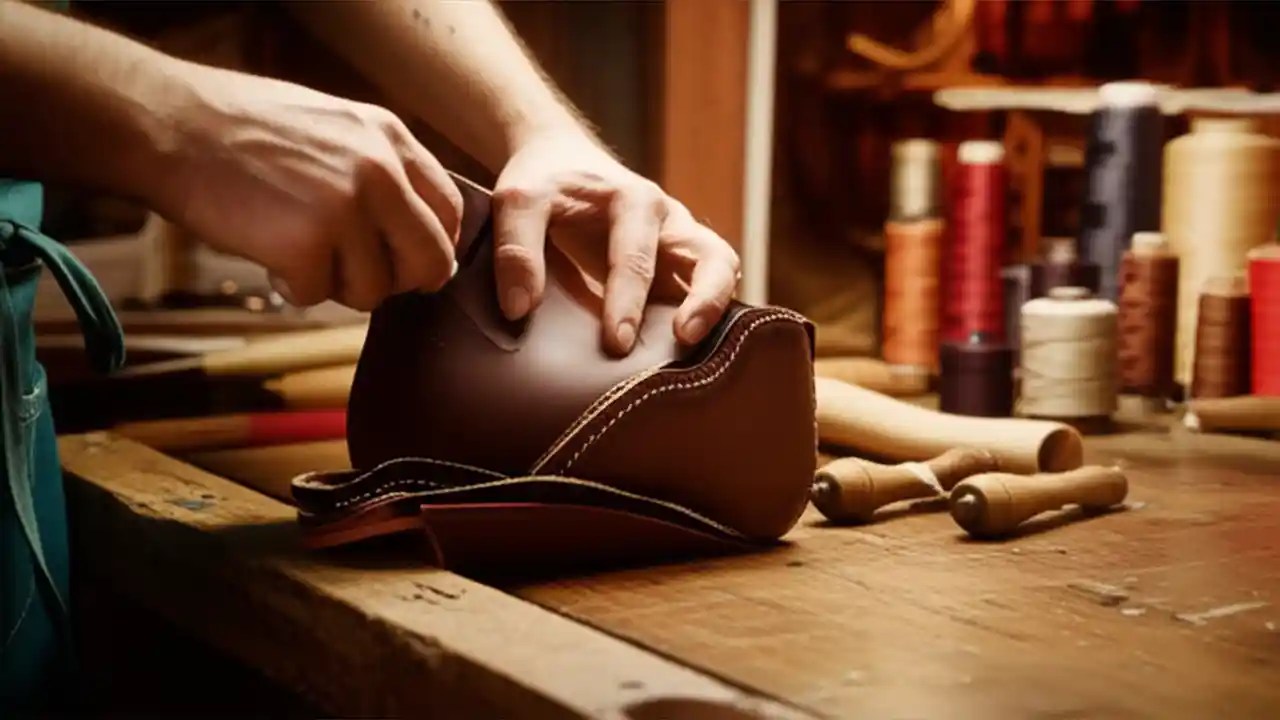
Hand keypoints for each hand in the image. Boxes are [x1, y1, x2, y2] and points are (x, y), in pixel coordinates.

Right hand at [152, 62, 462, 310]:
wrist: (173, 125)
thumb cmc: (246, 130)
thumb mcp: (336, 127)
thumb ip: (383, 170)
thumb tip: (419, 231)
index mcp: (391, 138)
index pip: (450, 212)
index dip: (434, 247)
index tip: (408, 261)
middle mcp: (380, 172)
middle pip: (430, 261)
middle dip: (398, 281)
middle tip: (361, 277)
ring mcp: (346, 209)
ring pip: (375, 289)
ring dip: (336, 284)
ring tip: (298, 252)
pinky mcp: (307, 246)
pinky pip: (319, 295)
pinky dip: (291, 287)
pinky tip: (269, 256)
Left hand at [493, 132, 740, 354]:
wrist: (560, 158)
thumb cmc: (542, 181)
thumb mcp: (518, 200)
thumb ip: (515, 249)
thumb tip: (520, 308)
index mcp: (633, 199)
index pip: (637, 257)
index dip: (628, 302)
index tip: (617, 343)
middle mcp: (668, 219)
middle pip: (711, 258)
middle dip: (702, 301)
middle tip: (682, 340)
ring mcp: (679, 242)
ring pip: (721, 270)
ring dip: (714, 307)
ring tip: (691, 346)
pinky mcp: (677, 263)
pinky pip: (705, 287)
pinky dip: (704, 313)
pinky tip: (681, 349)